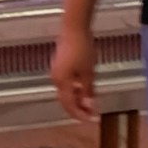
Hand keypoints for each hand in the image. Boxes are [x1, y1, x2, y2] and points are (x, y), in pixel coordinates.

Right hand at [48, 12, 98, 132]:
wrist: (74, 28)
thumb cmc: (83, 49)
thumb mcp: (89, 71)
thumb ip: (88, 90)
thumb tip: (90, 106)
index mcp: (62, 82)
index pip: (70, 105)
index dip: (80, 114)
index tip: (92, 120)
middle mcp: (56, 79)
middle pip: (66, 100)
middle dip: (79, 108)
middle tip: (92, 114)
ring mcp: (56, 72)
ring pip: (66, 91)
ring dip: (78, 99)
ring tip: (91, 103)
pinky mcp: (59, 66)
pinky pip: (66, 83)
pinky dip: (75, 89)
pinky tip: (85, 89)